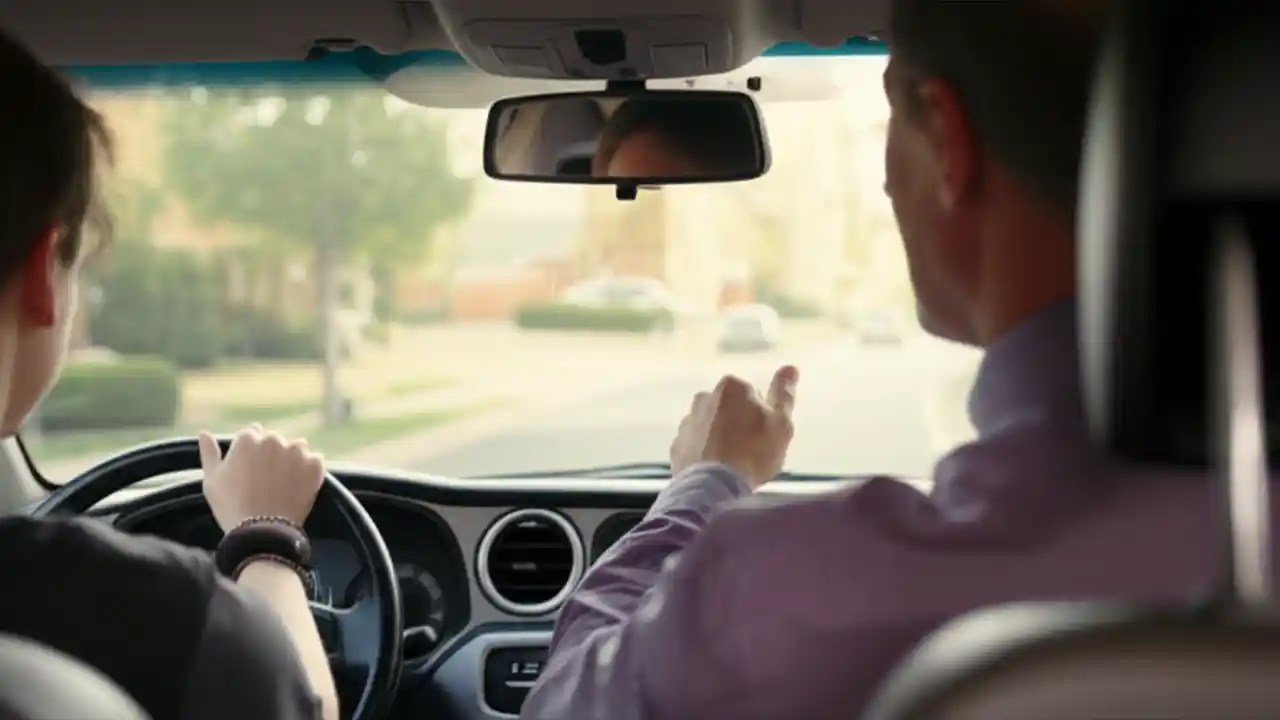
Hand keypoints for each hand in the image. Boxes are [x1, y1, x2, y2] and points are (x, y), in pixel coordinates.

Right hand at [199, 424, 325, 532]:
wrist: (262, 532)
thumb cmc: (231, 507)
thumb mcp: (212, 481)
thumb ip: (209, 454)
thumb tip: (204, 433)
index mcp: (248, 439)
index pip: (252, 435)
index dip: (251, 453)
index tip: (251, 470)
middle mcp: (273, 439)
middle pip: (275, 441)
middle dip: (272, 455)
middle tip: (267, 481)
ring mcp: (296, 452)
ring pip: (296, 448)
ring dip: (292, 460)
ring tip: (284, 484)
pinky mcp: (314, 465)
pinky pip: (314, 461)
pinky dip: (309, 471)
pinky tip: (299, 487)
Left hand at [669, 365, 798, 488]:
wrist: (714, 488)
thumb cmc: (754, 453)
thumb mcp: (781, 424)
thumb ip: (784, 394)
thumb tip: (790, 367)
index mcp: (732, 387)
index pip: (754, 396)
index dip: (764, 417)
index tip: (766, 437)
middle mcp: (704, 397)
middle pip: (730, 408)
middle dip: (739, 424)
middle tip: (752, 451)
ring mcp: (687, 421)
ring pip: (711, 426)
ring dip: (721, 438)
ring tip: (733, 464)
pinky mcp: (677, 446)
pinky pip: (696, 445)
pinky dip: (705, 454)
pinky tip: (716, 471)